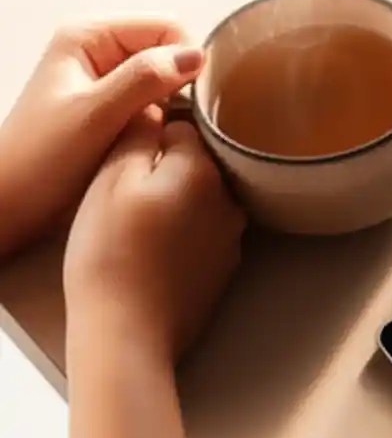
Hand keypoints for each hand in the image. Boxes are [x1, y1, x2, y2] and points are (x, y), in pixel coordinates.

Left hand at [0, 19, 202, 257]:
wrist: (14, 203)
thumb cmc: (42, 159)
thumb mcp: (96, 115)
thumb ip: (145, 79)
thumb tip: (197, 57)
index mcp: (88, 37)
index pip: (166, 28)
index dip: (186, 61)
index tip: (190, 103)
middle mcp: (100, 52)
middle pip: (169, 52)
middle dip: (183, 85)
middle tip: (181, 124)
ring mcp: (108, 81)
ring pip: (168, 81)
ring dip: (178, 107)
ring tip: (173, 136)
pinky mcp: (116, 110)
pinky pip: (159, 104)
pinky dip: (169, 122)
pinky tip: (165, 143)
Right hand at [64, 111, 244, 364]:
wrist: (129, 330)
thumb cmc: (111, 252)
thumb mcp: (111, 179)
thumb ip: (138, 135)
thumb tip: (157, 107)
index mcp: (205, 171)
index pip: (187, 128)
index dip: (154, 136)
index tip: (132, 156)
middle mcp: (231, 202)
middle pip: (201, 166)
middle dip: (170, 171)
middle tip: (132, 194)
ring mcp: (233, 239)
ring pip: (205, 201)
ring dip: (181, 204)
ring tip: (144, 224)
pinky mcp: (226, 270)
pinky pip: (206, 234)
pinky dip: (187, 234)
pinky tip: (159, 250)